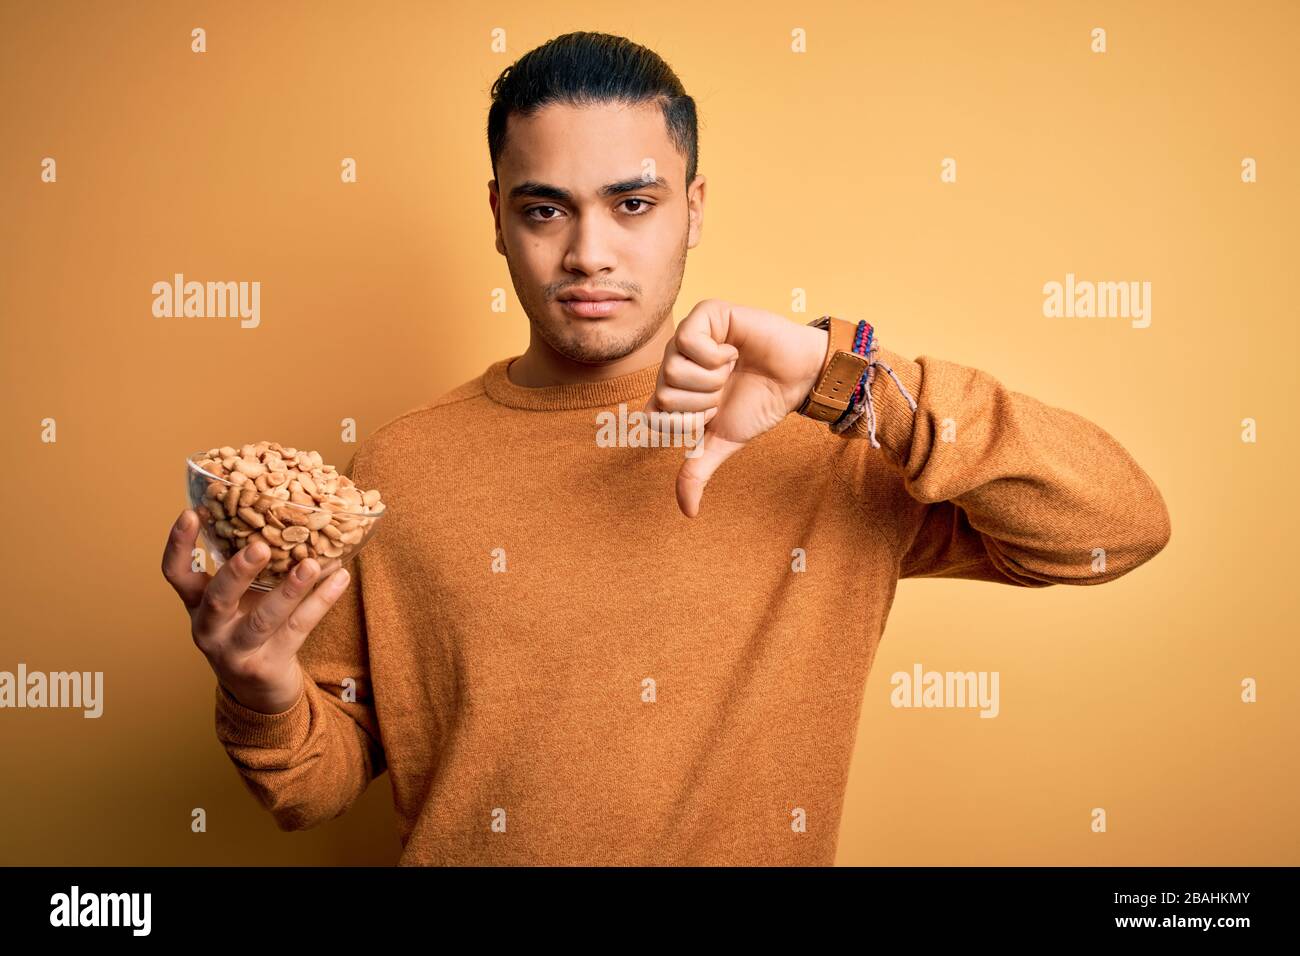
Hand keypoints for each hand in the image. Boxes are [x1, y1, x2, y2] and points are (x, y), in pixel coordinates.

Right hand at [161, 509, 352, 713]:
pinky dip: (321, 602)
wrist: (260, 690)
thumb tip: (280, 508)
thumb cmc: (248, 628)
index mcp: (197, 605)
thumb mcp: (238, 599)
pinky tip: (341, 578)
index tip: (191, 512)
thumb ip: (247, 566)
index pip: (176, 574)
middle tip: (261, 546)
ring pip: (263, 620)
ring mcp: (236, 651)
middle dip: (238, 571)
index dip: (179, 545)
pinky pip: (298, 629)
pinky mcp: (266, 666)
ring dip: (290, 590)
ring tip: (313, 564)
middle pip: (217, 598)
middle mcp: (209, 629)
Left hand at [642, 299, 828, 517]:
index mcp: (672, 392)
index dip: (688, 424)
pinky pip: (688, 341)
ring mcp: (687, 338)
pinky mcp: (705, 314)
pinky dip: (717, 354)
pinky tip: (733, 350)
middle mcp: (673, 364)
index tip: (713, 415)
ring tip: (732, 369)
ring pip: (673, 371)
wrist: (796, 378)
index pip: (653, 419)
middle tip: (726, 390)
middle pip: (663, 395)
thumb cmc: (759, 403)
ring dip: (712, 380)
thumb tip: (688, 512)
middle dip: (703, 403)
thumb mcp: (724, 441)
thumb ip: (697, 471)